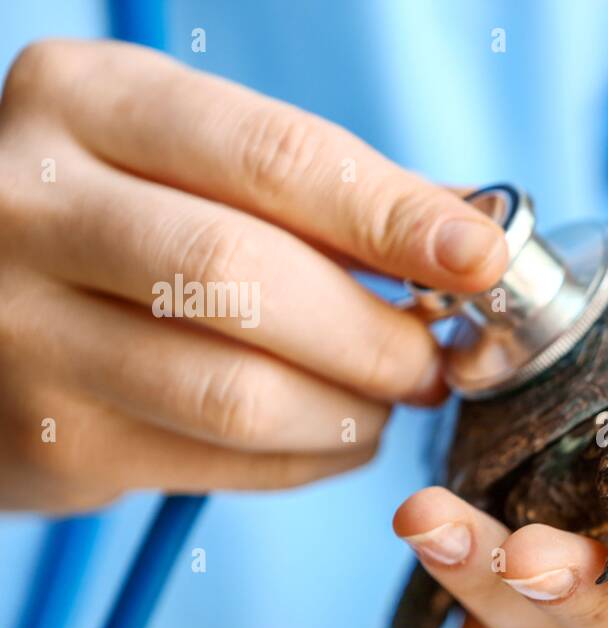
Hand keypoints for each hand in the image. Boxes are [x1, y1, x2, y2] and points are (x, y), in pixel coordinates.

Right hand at [0, 40, 505, 510]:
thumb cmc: (124, 218)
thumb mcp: (197, 161)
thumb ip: (329, 188)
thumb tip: (475, 234)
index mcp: (88, 101)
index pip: (273, 157)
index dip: (392, 216)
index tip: (482, 258)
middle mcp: (31, 206)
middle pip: (247, 277)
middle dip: (376, 335)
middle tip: (435, 360)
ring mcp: (22, 330)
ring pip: (236, 394)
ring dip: (349, 411)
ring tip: (387, 400)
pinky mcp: (45, 439)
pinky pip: (219, 465)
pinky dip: (308, 460)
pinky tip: (331, 436)